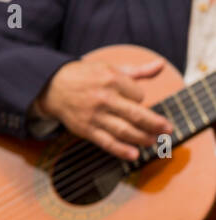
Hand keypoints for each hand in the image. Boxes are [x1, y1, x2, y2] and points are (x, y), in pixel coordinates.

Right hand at [33, 58, 172, 160]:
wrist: (50, 85)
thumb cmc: (84, 76)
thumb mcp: (110, 68)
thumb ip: (138, 71)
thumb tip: (161, 65)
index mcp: (111, 79)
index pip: (138, 95)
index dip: (141, 99)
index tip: (136, 101)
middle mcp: (103, 97)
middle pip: (137, 115)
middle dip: (156, 124)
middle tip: (168, 129)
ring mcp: (94, 115)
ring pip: (125, 131)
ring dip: (143, 138)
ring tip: (154, 141)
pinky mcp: (85, 129)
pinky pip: (106, 142)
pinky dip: (121, 150)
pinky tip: (134, 155)